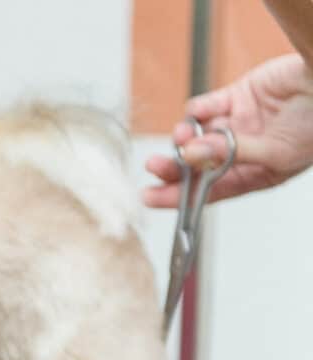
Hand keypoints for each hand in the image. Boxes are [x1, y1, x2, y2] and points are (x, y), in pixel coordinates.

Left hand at [144, 54, 312, 207]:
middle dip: (173, 166)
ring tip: (183, 134)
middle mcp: (241, 152)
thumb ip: (231, 153)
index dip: (177, 195)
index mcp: (253, 174)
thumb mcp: (276, 151)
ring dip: (184, 137)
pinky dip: (196, 111)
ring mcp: (238, 125)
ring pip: (197, 135)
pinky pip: (206, 107)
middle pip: (196, 165)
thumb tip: (191, 155)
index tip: (149, 196)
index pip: (208, 191)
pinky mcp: (236, 97)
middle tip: (154, 164)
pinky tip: (199, 114)